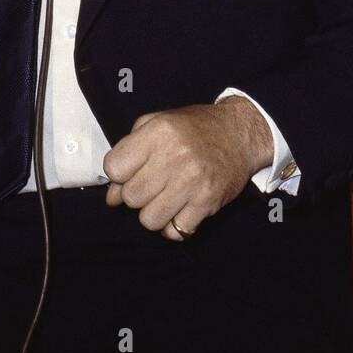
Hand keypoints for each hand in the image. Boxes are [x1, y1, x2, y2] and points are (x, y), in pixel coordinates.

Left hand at [103, 99, 273, 241]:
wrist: (240, 133)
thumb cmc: (195, 128)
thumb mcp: (159, 122)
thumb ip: (129, 152)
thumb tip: (112, 196)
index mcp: (159, 132)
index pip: (114, 168)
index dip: (119, 173)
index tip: (132, 170)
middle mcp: (175, 156)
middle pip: (131, 197)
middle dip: (137, 194)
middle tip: (154, 183)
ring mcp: (192, 181)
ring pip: (149, 220)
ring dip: (155, 212)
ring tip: (167, 197)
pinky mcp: (207, 202)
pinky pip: (175, 231)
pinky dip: (175, 225)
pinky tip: (182, 209)